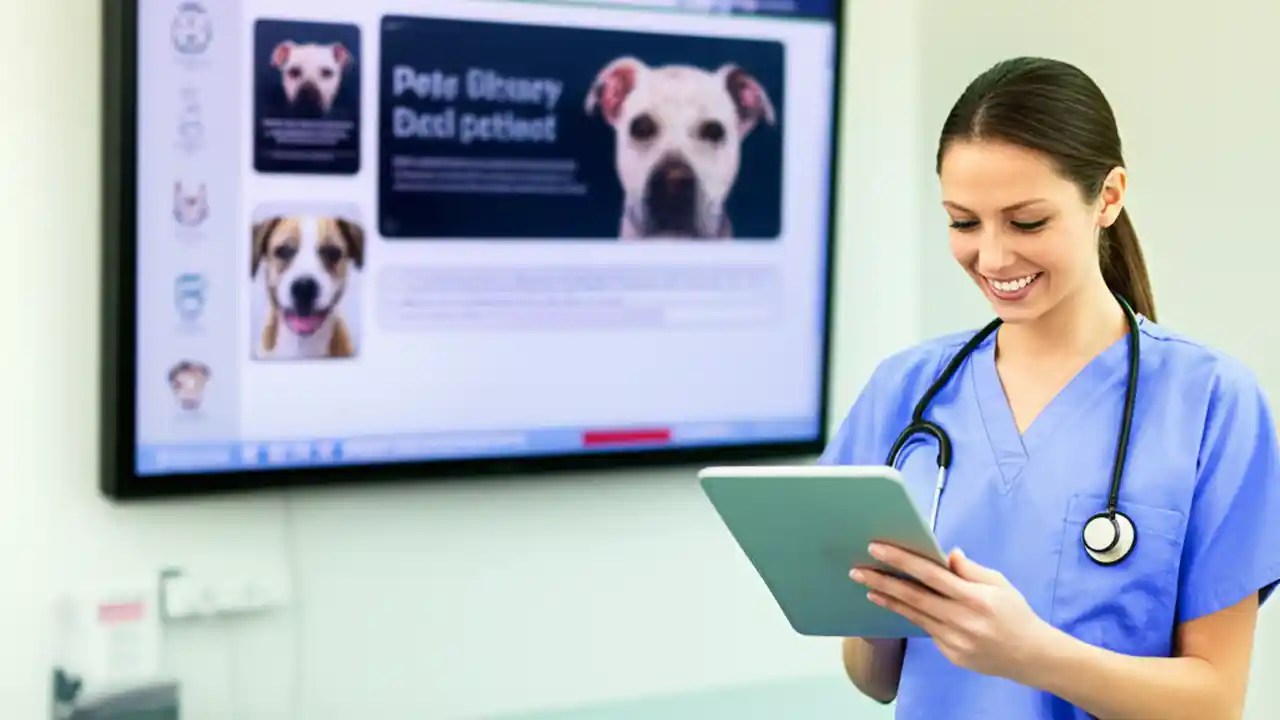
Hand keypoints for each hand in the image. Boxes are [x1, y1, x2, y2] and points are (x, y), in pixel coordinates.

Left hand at [850, 543, 1057, 681]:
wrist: (1030, 656)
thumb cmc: (1015, 613)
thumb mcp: (999, 584)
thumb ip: (969, 569)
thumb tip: (945, 554)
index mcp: (975, 598)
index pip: (930, 574)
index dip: (901, 560)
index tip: (877, 548)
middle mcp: (962, 620)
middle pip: (914, 596)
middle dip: (882, 581)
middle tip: (857, 570)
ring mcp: (955, 641)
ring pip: (913, 615)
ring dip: (888, 599)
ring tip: (867, 586)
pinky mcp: (950, 654)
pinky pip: (925, 629)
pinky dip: (908, 614)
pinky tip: (892, 603)